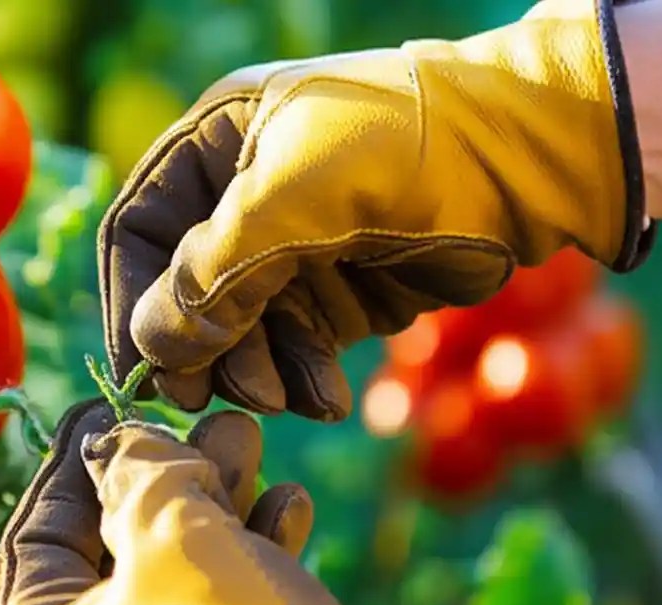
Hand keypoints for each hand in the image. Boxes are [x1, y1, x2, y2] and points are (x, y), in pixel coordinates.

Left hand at [0, 399, 543, 604]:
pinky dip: (254, 552)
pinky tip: (291, 505)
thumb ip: (134, 471)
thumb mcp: (168, 535)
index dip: (74, 464)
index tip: (110, 409)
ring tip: (253, 440)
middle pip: (117, 549)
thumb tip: (116, 440)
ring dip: (220, 498)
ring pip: (181, 571)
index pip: (36, 539)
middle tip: (207, 420)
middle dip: (168, 473)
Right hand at [99, 0, 654, 420]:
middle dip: (208, 350)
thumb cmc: (405, 150)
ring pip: (243, 332)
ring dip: (260, 374)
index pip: (140, 233)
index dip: (133, 305)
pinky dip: (306, 378)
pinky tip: (330, 401)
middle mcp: (244, 197)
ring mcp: (293, 246)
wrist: (527, 162)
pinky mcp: (338, 289)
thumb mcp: (293, 199)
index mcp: (214, 146)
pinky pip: (297, 348)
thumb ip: (212, 272)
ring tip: (292, 401)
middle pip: (189, 294)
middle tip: (220, 402)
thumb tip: (153, 348)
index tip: (141, 378)